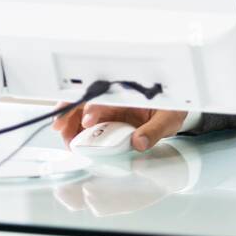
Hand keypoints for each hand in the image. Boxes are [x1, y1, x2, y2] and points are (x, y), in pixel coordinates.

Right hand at [51, 101, 188, 151]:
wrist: (175, 109)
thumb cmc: (172, 108)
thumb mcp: (168, 118)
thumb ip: (155, 130)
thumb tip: (139, 142)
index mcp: (129, 93)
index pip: (105, 97)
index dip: (94, 107)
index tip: (88, 121)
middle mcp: (115, 99)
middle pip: (85, 101)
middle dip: (69, 111)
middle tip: (60, 128)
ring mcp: (109, 108)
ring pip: (81, 111)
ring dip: (69, 123)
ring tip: (64, 138)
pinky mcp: (106, 118)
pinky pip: (86, 123)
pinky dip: (75, 130)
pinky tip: (70, 139)